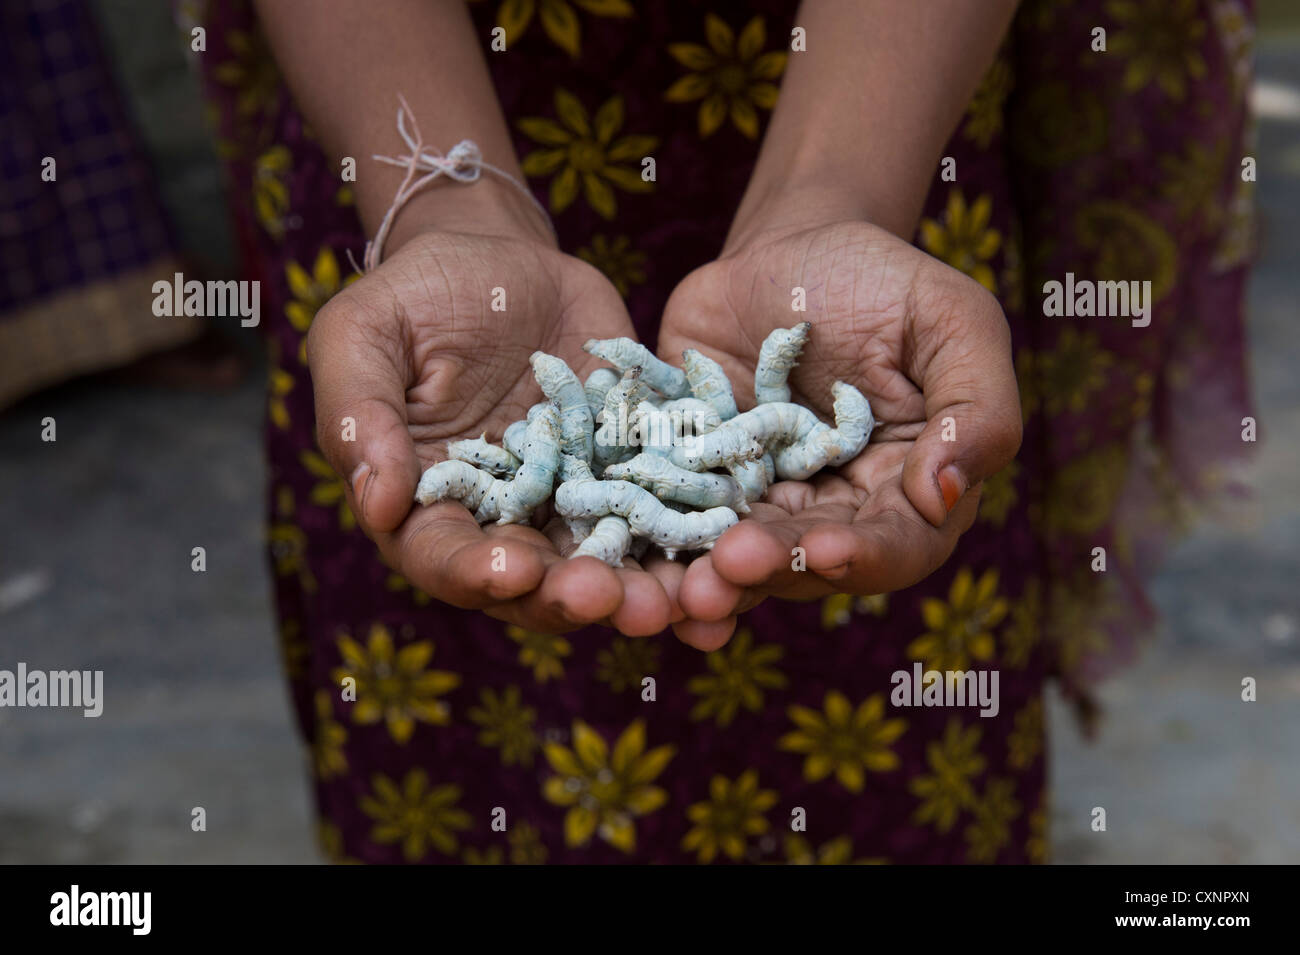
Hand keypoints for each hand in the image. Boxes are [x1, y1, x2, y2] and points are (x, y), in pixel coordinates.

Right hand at [308, 225, 676, 635]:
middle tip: (615, 600)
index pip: (445, 557)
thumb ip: (360, 419)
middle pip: (536, 580)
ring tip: (680, 598)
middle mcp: (505, 521)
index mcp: (430, 506)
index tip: (515, 569)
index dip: (479, 571)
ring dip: (644, 586)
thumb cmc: (412, 296)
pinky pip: (666, 506)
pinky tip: (728, 543)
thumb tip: (377, 505)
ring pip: (609, 558)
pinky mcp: (631, 469)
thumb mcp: (362, 337)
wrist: (500, 257)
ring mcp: (574, 500)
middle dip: (575, 595)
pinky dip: (694, 532)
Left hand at [656, 215, 1021, 648]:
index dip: (864, 556)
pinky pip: (675, 522)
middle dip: (772, 568)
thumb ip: (975, 407)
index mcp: (907, 490)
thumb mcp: (953, 322)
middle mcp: (834, 512)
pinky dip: (656, 546)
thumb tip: (944, 495)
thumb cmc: (885, 281)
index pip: (898, 545)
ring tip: (684, 587)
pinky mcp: (696, 483)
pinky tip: (630, 563)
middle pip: (808, 562)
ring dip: (712, 579)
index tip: (826, 551)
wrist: (787, 249)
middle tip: (732, 564)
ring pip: (739, 557)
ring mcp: (760, 502)